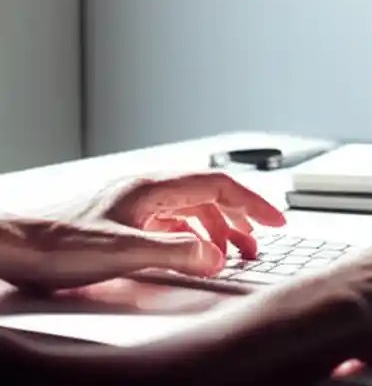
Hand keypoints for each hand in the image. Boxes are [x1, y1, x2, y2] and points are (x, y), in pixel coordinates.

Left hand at [2, 172, 285, 290]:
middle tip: (264, 237)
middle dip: (240, 217)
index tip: (275, 220)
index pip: (218, 185)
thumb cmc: (57, 243)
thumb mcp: (123, 251)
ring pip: (192, 209)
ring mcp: (135, 204)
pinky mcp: (124, 220)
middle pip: (209, 195)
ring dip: (218, 228)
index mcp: (152, 187)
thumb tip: (216, 256)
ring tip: (235, 251)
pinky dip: (194, 235)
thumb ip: (175, 252)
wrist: (14, 247)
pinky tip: (194, 252)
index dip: (251, 203)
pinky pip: (173, 221)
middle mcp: (146, 190)